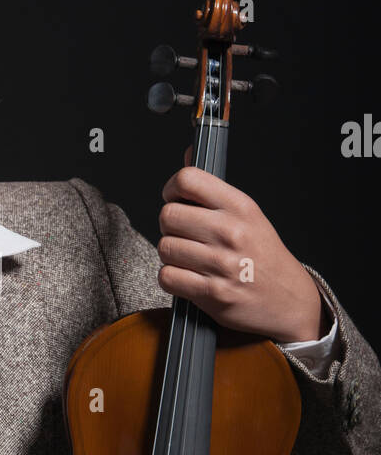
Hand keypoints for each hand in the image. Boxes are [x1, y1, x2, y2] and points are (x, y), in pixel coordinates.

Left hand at [156, 155, 323, 342]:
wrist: (289, 300)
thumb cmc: (265, 257)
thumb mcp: (248, 215)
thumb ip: (213, 189)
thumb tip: (187, 154)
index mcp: (240, 207)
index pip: (187, 179)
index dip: (172, 189)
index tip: (175, 199)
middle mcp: (231, 232)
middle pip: (168, 215)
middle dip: (170, 227)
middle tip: (184, 235)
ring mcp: (221, 264)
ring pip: (165, 247)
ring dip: (171, 255)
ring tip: (190, 258)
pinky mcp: (212, 293)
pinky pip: (168, 277)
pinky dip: (172, 279)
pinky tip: (188, 277)